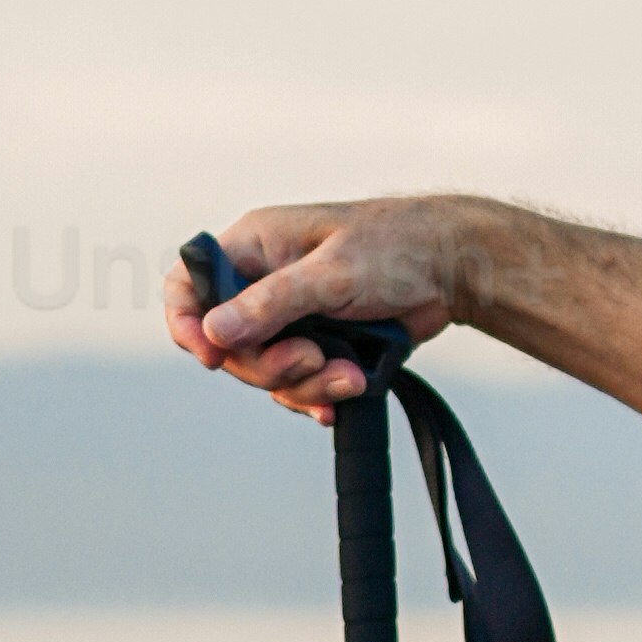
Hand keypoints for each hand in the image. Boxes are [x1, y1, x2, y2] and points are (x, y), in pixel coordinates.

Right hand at [172, 196, 480, 404]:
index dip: (187, 324)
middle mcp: (263, 281)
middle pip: (230, 345)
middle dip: (270, 364)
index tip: (211, 357)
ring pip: (266, 370)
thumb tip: (213, 332)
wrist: (453, 269)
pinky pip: (297, 382)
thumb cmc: (396, 248)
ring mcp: (291, 316)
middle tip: (311, 359)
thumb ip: (270, 304)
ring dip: (304, 383)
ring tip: (347, 375)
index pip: (190, 286)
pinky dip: (319, 393)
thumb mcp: (329, 274)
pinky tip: (345, 393)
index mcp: (254, 247)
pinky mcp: (318, 342)